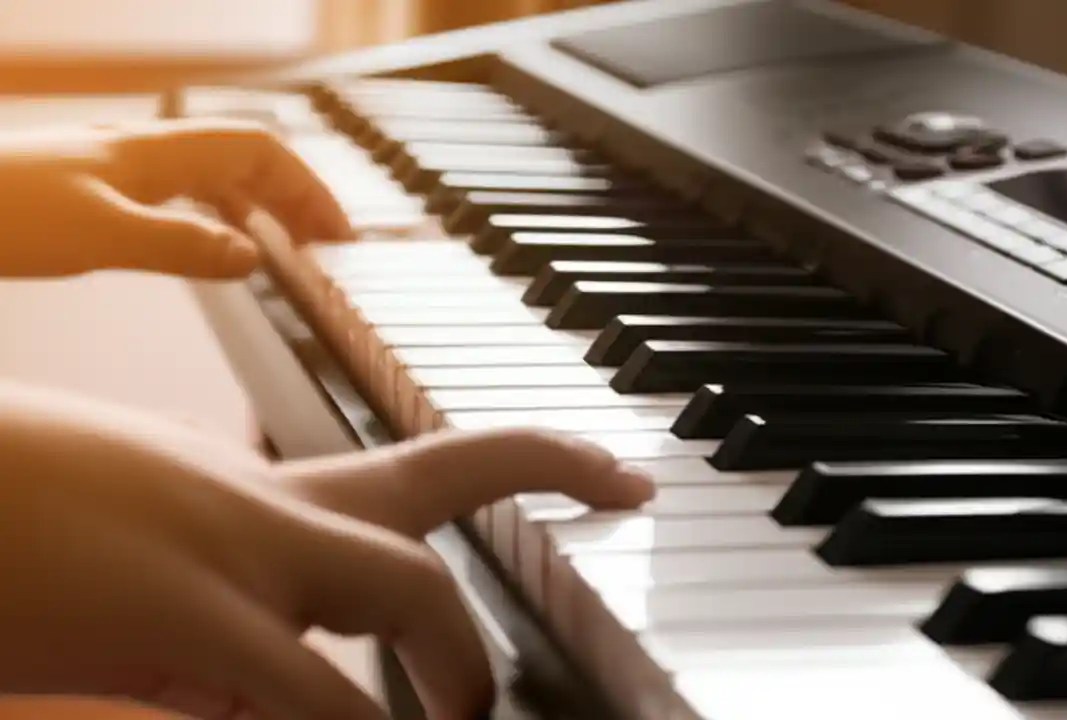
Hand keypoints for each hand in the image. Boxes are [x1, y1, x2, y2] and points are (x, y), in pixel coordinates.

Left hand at [0, 118, 352, 278]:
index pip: (258, 150)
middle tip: (324, 245)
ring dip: (257, 208)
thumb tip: (255, 259)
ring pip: (211, 179)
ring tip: (284, 248)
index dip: (306, 187)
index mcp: (155, 154)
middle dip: (292, 197)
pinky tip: (214, 246)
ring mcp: (120, 171)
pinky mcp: (97, 193)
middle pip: (242, 161)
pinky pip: (179, 198)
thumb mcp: (104, 237)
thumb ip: (184, 248)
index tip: (336, 232)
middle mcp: (143, 154)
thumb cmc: (5, 216)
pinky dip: (214, 219)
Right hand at [0, 381, 652, 719]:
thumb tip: (264, 686)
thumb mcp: (144, 546)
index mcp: (259, 490)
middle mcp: (261, 506)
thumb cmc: (12, 505)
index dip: (544, 460)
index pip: (436, 462)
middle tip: (486, 706)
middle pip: (434, 526)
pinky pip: (305, 690)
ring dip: (451, 671)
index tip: (623, 477)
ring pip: (408, 591)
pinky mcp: (165, 616)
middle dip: (487, 620)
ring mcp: (222, 558)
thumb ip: (223, 610)